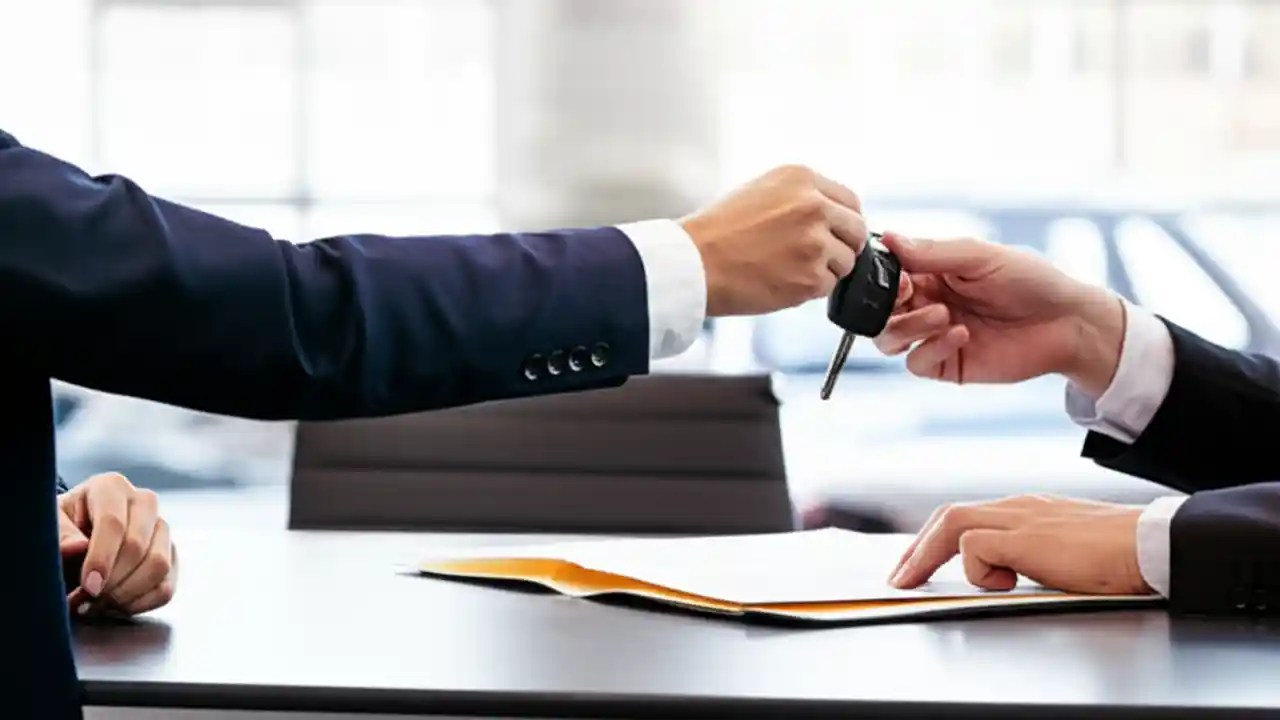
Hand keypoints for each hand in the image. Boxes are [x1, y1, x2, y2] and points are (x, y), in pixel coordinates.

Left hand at [58, 472, 176, 617]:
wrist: (74, 537)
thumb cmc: (59, 530)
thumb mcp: (47, 526)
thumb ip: (59, 537)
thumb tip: (77, 548)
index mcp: (110, 487)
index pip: (113, 523)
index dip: (101, 558)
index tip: (88, 586)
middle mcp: (143, 502)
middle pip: (139, 546)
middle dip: (113, 581)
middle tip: (87, 601)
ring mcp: (161, 528)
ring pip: (159, 566)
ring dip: (128, 593)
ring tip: (99, 604)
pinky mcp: (170, 554)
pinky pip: (166, 587)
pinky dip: (141, 603)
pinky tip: (116, 606)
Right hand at [680, 164, 867, 315]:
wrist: (693, 263)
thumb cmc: (716, 231)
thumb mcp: (760, 191)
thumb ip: (798, 198)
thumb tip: (829, 217)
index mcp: (802, 179)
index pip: (849, 201)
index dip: (844, 222)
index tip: (836, 234)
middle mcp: (814, 206)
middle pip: (856, 230)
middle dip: (842, 246)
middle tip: (818, 258)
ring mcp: (815, 242)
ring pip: (845, 262)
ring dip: (824, 270)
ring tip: (788, 270)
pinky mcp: (811, 277)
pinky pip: (827, 287)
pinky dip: (808, 290)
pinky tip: (780, 282)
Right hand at [873, 233, 1125, 395]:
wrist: (1067, 323)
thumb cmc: (1031, 281)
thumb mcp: (980, 256)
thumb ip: (932, 252)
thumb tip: (888, 237)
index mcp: (931, 273)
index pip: (886, 276)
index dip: (882, 279)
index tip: (900, 277)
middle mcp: (927, 303)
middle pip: (879, 311)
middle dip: (888, 305)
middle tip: (913, 295)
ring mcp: (934, 336)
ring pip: (888, 339)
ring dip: (907, 327)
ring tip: (942, 316)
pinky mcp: (946, 364)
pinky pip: (915, 363)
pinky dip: (930, 349)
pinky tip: (960, 335)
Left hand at [888, 494, 1150, 594]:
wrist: (1152, 544)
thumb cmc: (1119, 555)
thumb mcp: (1064, 554)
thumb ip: (1034, 558)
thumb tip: (1008, 578)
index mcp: (1028, 510)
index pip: (968, 515)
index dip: (935, 539)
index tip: (917, 562)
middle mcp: (1019, 508)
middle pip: (949, 515)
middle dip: (917, 546)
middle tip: (900, 576)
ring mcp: (1021, 518)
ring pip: (952, 522)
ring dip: (925, 553)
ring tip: (911, 580)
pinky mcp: (1025, 538)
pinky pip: (973, 545)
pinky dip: (972, 566)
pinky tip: (998, 584)